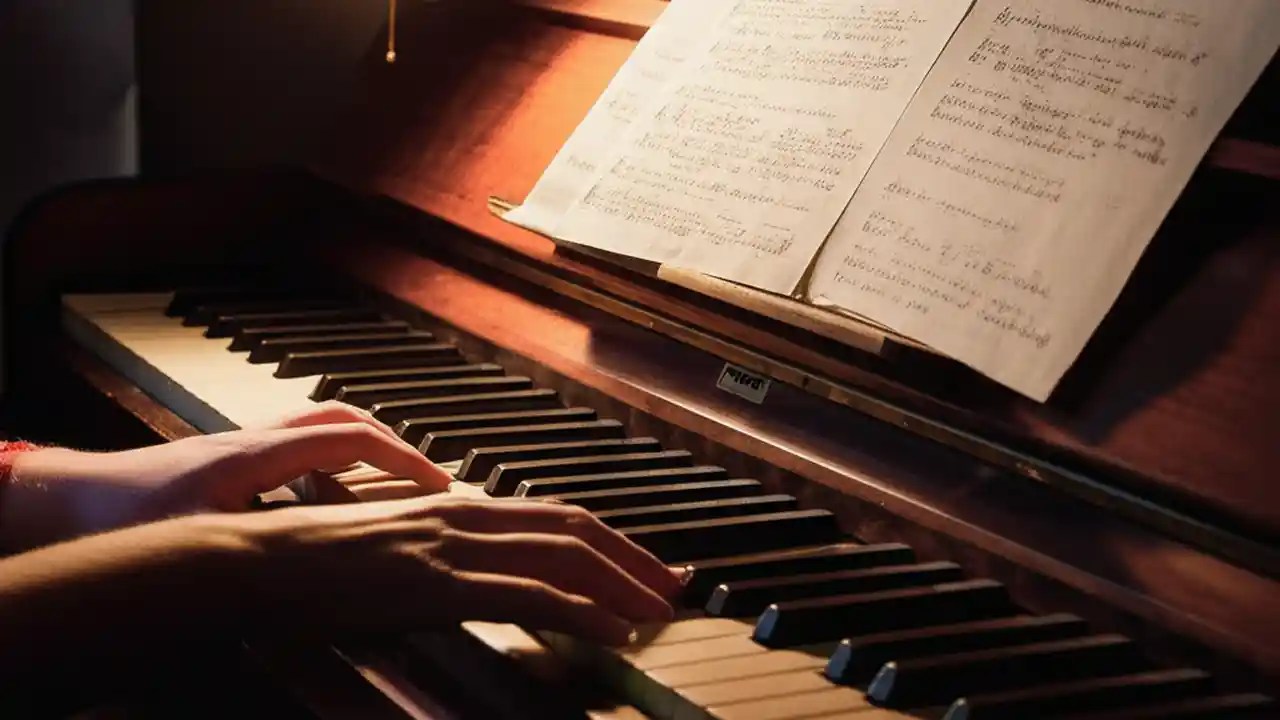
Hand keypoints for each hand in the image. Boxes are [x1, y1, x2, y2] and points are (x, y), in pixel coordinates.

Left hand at [1, 402, 450, 550]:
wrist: (67, 500)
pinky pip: (296, 449)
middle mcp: (254, 439)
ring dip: (361, 451)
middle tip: (426, 477)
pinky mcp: (228, 460)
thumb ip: (266, 547)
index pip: (351, 439)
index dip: (402, 458)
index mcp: (257, 454)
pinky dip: (328, 465)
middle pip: (343, 417)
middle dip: (393, 443)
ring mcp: (241, 445)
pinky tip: (325, 504)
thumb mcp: (200, 543)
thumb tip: (325, 562)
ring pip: (319, 429)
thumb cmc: (122, 522)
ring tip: (387, 491)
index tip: (438, 482)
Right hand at [239, 493, 682, 644]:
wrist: (261, 560)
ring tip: (658, 612)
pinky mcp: (440, 581)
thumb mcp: (396, 550)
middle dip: (633, 558)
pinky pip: (530, 594)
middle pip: (575, 527)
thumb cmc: (318, 562)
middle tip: (675, 586)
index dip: (610, 539)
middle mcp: (467, 514)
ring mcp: (456, 545)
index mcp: (459, 507)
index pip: (555, 516)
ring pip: (565, 555)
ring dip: (622, 585)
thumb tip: (487, 575)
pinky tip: (613, 632)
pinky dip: (583, 611)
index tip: (646, 565)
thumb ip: (447, 555)